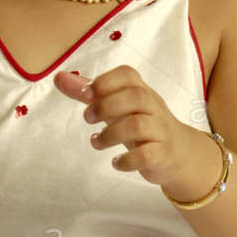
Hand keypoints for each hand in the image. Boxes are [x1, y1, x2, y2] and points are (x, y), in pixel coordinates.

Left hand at [53, 66, 200, 188]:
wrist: (178, 153)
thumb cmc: (141, 124)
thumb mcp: (118, 106)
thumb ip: (90, 93)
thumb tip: (59, 77)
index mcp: (141, 91)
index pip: (128, 75)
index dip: (105, 81)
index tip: (85, 95)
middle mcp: (153, 107)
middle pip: (135, 96)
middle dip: (106, 106)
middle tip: (87, 118)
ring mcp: (159, 131)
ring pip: (138, 125)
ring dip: (110, 134)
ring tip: (96, 142)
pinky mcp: (162, 155)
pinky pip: (147, 155)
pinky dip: (127, 160)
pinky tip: (115, 162)